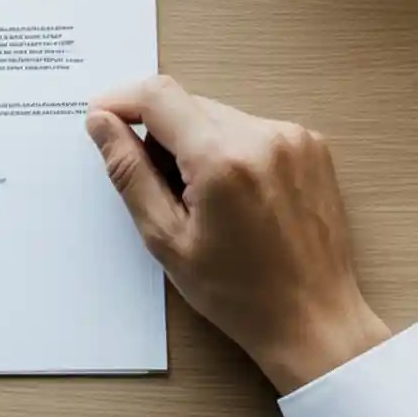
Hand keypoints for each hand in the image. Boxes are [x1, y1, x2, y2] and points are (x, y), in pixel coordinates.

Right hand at [85, 76, 389, 392]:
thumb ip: (129, 173)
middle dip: (158, 133)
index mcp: (223, 159)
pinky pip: (249, 127)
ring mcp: (292, 137)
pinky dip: (228, 148)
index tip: (102, 119)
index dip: (120, 101)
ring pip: (216, 114)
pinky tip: (233, 195)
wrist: (316, 320)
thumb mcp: (167, 239)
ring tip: (202, 200)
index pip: (157, 96)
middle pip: (186, 103)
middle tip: (158, 187)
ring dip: (194, 142)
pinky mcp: (310, 145)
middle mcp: (263, 136)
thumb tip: (101, 123)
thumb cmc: (241, 294)